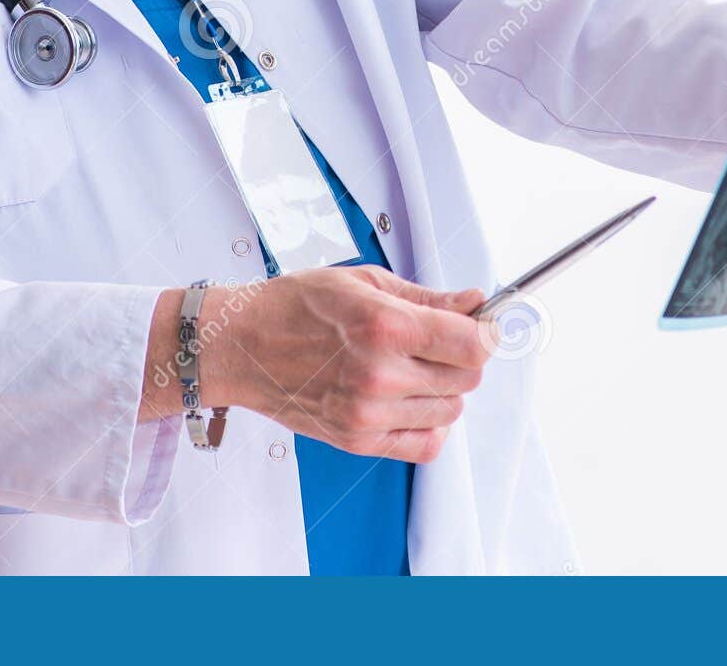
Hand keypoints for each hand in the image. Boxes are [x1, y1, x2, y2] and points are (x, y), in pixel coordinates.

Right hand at [201, 266, 489, 462]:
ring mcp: (369, 413)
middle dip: (462, 356)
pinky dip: (430, 424)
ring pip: (450, 411)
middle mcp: (380, 374)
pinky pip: (424, 444)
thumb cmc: (294, 306)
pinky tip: (410, 400)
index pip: (472, 344)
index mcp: (384, 326)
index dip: (485, 333)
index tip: (482, 326)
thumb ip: (426, 298)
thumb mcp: (364, 282)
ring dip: (444, 389)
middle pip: (466, 378)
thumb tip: (473, 303)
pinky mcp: (358, 440)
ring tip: (413, 366)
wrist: (241, 345)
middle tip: (439, 340)